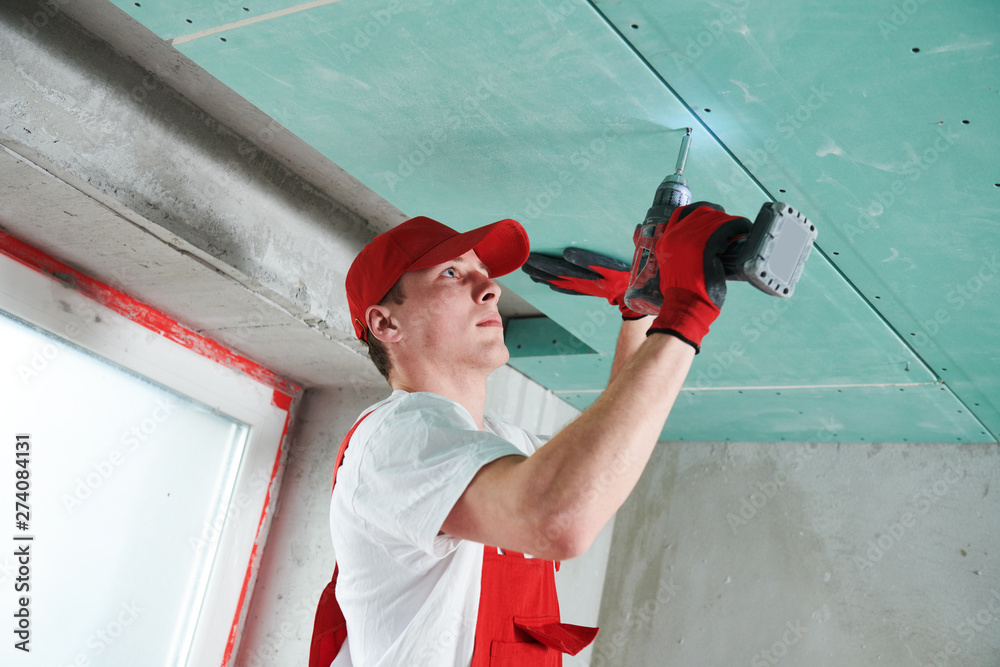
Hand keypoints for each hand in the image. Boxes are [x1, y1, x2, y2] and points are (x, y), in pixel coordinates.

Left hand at [522, 248, 646, 319]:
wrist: (631, 295)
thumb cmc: (622, 277)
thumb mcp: (607, 266)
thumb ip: (587, 260)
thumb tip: (565, 254)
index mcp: (580, 276)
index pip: (555, 268)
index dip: (540, 262)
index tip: (527, 256)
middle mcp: (577, 283)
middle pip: (552, 275)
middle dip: (536, 268)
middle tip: (522, 262)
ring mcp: (580, 288)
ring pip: (556, 282)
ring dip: (541, 276)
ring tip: (528, 271)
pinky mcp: (585, 289)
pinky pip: (564, 288)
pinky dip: (553, 285)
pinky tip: (547, 283)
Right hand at [647, 203, 750, 351]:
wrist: (685, 307)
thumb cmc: (684, 293)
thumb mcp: (676, 267)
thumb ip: (684, 251)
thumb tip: (709, 239)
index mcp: (665, 241)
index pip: (682, 213)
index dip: (702, 212)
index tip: (715, 216)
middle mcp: (675, 237)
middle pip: (702, 212)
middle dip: (720, 216)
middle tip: (731, 225)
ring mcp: (689, 240)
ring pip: (716, 218)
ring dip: (732, 221)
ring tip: (741, 228)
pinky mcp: (706, 247)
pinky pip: (726, 228)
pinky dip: (738, 227)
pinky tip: (743, 232)